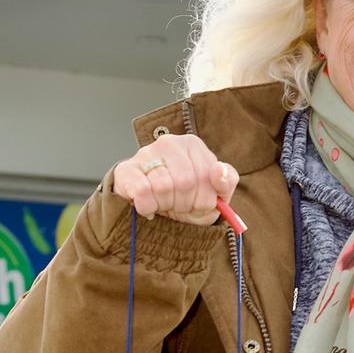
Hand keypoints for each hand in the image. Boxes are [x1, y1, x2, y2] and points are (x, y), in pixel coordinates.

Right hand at [112, 135, 238, 226]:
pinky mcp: (126, 169)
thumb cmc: (190, 198)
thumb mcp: (217, 193)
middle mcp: (169, 142)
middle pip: (185, 182)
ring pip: (163, 188)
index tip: (199, 203)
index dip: (204, 199)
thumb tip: (218, 169)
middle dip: (185, 204)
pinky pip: (142, 191)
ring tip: (165, 203)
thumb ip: (227, 180)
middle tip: (180, 205)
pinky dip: (148, 207)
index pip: (206, 176)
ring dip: (166, 205)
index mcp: (193, 144)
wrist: (157, 210)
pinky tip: (150, 206)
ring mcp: (145, 153)